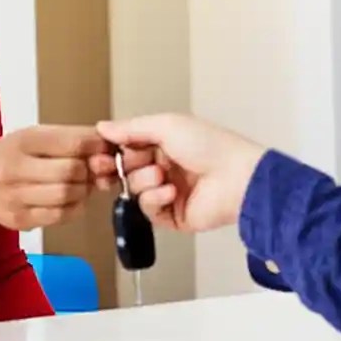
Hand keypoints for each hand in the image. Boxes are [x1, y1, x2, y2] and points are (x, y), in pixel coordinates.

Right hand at [0, 125, 111, 230]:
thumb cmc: (11, 155)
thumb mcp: (35, 136)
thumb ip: (72, 139)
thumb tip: (109, 147)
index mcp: (22, 140)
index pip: (72, 143)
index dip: (97, 148)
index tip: (106, 149)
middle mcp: (15, 168)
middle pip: (71, 172)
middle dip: (89, 171)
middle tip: (92, 169)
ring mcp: (16, 198)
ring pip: (67, 196)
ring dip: (83, 190)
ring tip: (80, 183)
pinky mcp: (20, 220)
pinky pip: (61, 216)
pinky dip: (75, 207)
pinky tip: (70, 198)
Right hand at [95, 114, 266, 232]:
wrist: (237, 178)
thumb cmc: (211, 146)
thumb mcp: (166, 125)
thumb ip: (131, 128)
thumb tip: (103, 127)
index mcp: (165, 143)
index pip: (128, 148)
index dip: (115, 151)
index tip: (104, 152)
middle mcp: (166, 167)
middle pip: (126, 170)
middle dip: (125, 167)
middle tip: (129, 163)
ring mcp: (169, 192)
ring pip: (135, 190)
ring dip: (145, 182)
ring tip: (163, 176)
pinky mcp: (173, 215)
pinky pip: (148, 211)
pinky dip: (155, 200)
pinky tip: (170, 192)